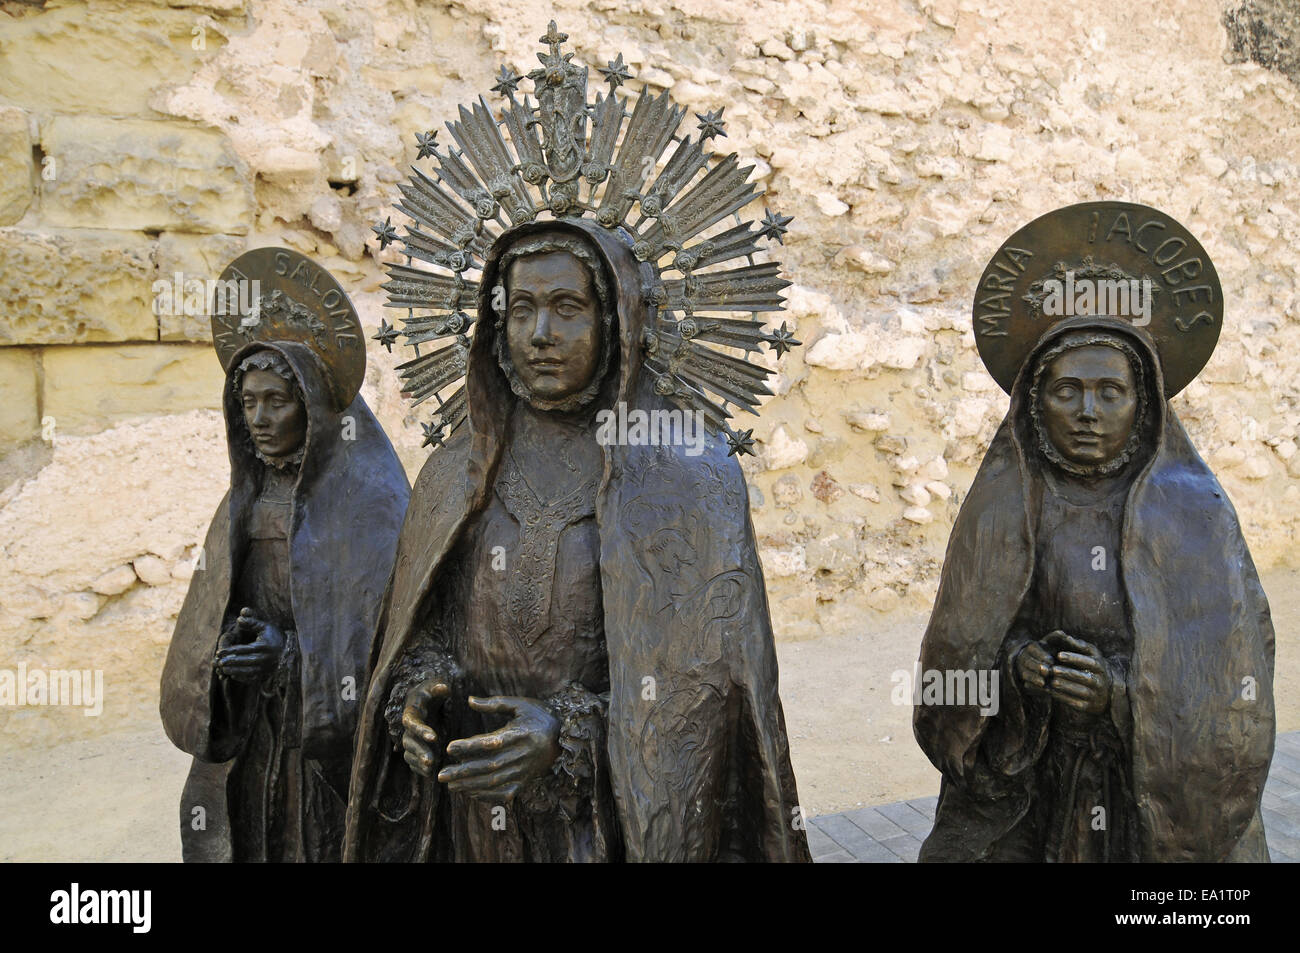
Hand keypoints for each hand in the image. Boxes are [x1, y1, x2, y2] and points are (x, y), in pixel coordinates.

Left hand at [215, 607, 284, 682]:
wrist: (289, 650)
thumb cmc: (274, 636)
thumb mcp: (264, 627)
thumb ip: (251, 622)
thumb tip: (239, 618)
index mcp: (263, 646)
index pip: (242, 649)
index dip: (229, 651)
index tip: (218, 652)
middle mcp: (264, 659)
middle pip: (243, 661)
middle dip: (229, 662)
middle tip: (218, 662)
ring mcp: (265, 668)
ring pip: (246, 671)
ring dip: (233, 671)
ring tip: (222, 670)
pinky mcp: (266, 674)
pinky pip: (252, 678)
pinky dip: (242, 677)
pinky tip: (233, 675)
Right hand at [401, 679, 450, 777]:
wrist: (423, 701)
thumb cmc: (431, 693)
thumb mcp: (434, 687)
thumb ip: (439, 688)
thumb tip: (444, 688)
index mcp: (411, 712)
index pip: (412, 723)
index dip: (421, 730)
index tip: (434, 737)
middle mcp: (407, 728)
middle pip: (409, 742)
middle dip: (420, 751)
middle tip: (431, 760)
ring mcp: (410, 739)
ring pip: (409, 754)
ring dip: (419, 762)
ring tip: (431, 769)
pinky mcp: (414, 749)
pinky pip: (412, 761)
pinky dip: (419, 768)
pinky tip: (430, 774)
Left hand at [438, 696, 559, 801]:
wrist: (565, 736)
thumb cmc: (539, 716)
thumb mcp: (520, 704)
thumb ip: (494, 703)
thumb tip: (469, 700)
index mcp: (520, 734)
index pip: (490, 743)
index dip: (470, 746)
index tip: (450, 748)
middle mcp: (523, 755)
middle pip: (489, 766)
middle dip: (464, 772)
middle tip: (441, 775)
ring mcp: (525, 771)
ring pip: (494, 782)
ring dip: (470, 786)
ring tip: (450, 786)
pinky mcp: (526, 781)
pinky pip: (505, 793)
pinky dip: (487, 795)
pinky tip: (470, 793)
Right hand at [1015, 639, 1053, 695]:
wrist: (1049, 669)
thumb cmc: (1054, 653)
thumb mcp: (1054, 644)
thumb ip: (1057, 638)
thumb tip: (1062, 633)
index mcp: (1031, 647)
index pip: (1033, 649)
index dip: (1041, 655)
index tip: (1051, 660)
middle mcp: (1024, 658)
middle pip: (1027, 662)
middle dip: (1037, 667)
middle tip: (1047, 671)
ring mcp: (1022, 670)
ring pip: (1025, 674)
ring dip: (1033, 678)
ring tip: (1043, 682)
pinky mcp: (1024, 682)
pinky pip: (1026, 685)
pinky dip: (1033, 688)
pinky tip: (1042, 691)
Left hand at [1045, 632, 1111, 715]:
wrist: (1107, 692)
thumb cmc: (1093, 667)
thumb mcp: (1091, 655)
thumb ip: (1078, 645)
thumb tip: (1063, 635)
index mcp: (1100, 666)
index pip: (1088, 662)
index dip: (1074, 658)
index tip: (1059, 655)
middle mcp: (1099, 681)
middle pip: (1084, 677)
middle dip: (1068, 673)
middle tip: (1053, 669)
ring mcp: (1095, 695)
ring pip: (1080, 691)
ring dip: (1065, 687)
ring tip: (1052, 681)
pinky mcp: (1088, 706)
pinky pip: (1075, 703)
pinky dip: (1063, 697)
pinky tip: (1051, 691)